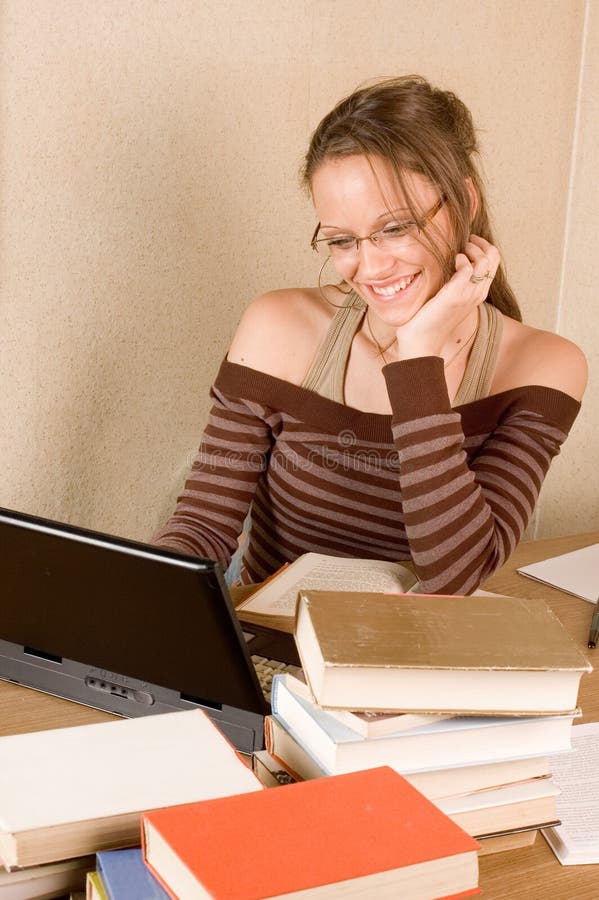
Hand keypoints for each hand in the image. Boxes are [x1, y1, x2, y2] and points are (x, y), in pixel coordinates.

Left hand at [394, 234, 499, 359]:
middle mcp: (478, 293)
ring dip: (471, 248)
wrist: (423, 342)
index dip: (484, 246)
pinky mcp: (455, 295)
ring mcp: (468, 294)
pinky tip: (451, 261)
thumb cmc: (431, 320)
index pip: (494, 261)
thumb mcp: (449, 298)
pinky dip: (461, 259)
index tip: (469, 242)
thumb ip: (456, 283)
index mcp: (479, 293)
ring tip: (457, 251)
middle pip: (494, 257)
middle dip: (479, 243)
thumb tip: (451, 264)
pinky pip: (467, 268)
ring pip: (484, 260)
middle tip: (463, 242)